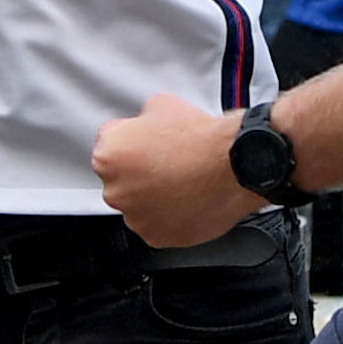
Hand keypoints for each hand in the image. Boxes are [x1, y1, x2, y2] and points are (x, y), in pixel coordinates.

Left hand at [94, 92, 261, 249]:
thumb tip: (144, 126)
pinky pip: (159, 226)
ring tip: (182, 181)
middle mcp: (116, 190)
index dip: (133, 144)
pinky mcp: (158, 237)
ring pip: (140, 206)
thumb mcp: (159, 105)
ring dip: (154, 197)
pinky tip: (187, 199)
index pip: (109, 149)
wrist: (235, 164)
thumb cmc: (201, 138)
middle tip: (168, 164)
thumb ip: (139, 122)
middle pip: (122, 181)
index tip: (147, 146)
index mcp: (108, 157)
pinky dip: (170, 217)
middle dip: (140, 174)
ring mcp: (137, 217)